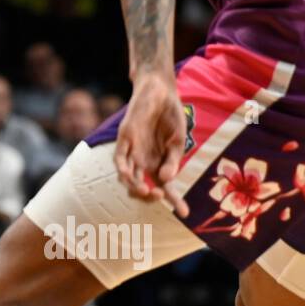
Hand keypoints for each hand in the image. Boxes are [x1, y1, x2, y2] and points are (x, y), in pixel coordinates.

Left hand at [115, 70, 188, 216]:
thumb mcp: (177, 142)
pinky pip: (119, 158)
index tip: (185, 214)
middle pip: (141, 188)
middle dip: (148, 197)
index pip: (165, 188)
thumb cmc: (170, 117)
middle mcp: (144, 162)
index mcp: (159, 164)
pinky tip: (127, 175)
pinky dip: (122, 168)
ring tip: (146, 191)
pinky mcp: (124, 139)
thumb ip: (172, 161)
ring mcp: (133, 151)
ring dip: (134, 187)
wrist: (160, 91)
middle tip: (159, 196)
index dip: (174, 201)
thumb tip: (166, 179)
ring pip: (128, 177)